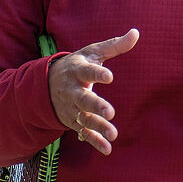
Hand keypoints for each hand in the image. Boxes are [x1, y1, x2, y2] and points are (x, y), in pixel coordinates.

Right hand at [48, 29, 138, 155]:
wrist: (46, 84)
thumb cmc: (77, 65)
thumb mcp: (92, 52)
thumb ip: (114, 45)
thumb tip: (136, 32)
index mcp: (78, 71)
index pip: (88, 72)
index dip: (97, 74)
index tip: (109, 77)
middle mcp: (72, 90)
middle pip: (83, 99)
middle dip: (95, 106)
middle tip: (110, 112)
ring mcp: (72, 107)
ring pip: (84, 118)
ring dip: (98, 126)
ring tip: (113, 134)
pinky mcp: (73, 121)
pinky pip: (84, 132)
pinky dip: (94, 141)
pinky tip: (107, 149)